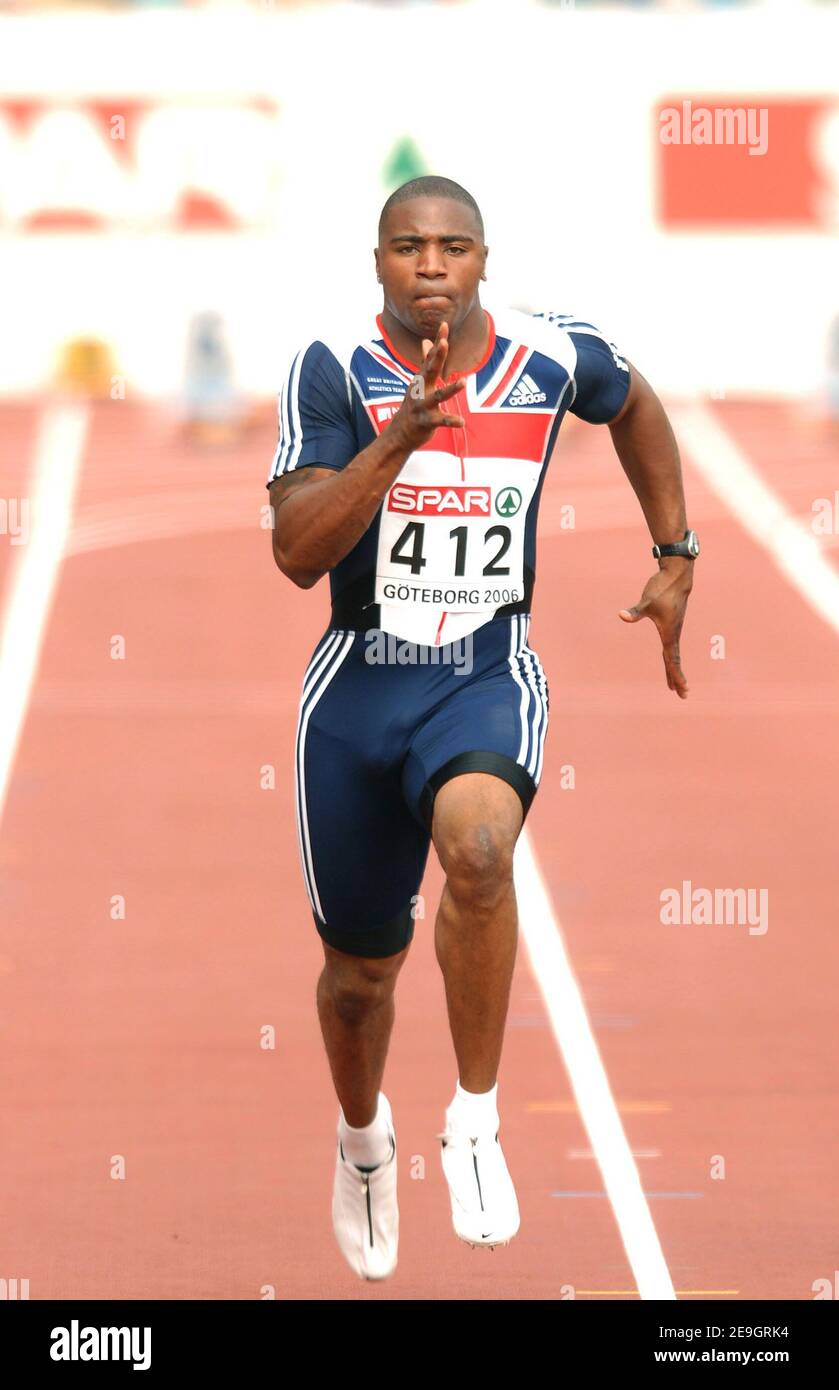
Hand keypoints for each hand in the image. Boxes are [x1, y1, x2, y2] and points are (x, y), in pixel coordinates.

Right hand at [389, 320, 464, 450]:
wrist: (400, 433)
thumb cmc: (414, 404)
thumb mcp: (419, 381)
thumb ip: (425, 361)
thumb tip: (426, 341)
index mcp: (422, 379)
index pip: (431, 357)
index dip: (438, 341)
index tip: (445, 325)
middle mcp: (421, 389)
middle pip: (430, 371)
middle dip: (437, 357)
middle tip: (444, 343)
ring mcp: (423, 406)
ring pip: (438, 396)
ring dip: (450, 389)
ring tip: (463, 382)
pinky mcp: (426, 422)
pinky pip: (440, 421)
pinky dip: (451, 421)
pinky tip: (462, 422)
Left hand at [619, 557, 693, 697]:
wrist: (677, 576)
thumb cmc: (662, 589)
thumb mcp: (646, 602)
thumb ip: (634, 612)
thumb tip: (621, 615)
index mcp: (669, 633)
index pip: (672, 659)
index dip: (676, 675)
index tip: (681, 689)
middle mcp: (673, 634)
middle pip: (675, 661)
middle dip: (677, 678)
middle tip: (683, 695)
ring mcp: (674, 629)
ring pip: (673, 654)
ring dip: (674, 670)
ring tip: (675, 685)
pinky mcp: (672, 624)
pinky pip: (672, 646)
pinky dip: (672, 657)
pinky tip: (669, 659)